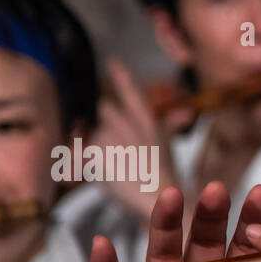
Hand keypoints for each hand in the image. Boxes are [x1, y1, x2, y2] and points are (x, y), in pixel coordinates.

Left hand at [91, 58, 192, 218]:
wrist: (160, 200)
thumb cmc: (164, 178)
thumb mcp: (166, 146)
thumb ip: (166, 126)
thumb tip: (181, 113)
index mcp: (149, 122)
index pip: (133, 92)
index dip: (121, 76)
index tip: (112, 61)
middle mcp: (131, 123)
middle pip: (105, 108)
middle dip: (102, 123)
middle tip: (106, 144)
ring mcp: (114, 135)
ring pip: (91, 131)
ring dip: (91, 146)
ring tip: (102, 167)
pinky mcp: (99, 151)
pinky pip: (81, 150)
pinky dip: (79, 163)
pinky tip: (85, 174)